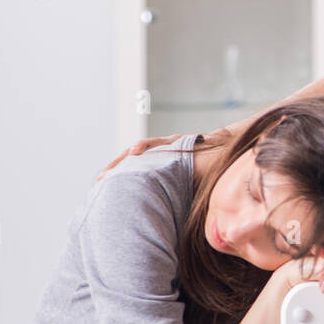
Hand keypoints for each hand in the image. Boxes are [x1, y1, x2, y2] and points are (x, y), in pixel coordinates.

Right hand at [95, 125, 235, 180]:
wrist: (205, 146)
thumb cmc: (207, 147)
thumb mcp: (209, 144)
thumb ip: (213, 140)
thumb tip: (223, 133)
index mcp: (169, 143)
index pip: (153, 143)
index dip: (143, 146)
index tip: (134, 150)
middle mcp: (156, 148)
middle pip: (133, 153)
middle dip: (118, 163)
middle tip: (104, 175)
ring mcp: (151, 158)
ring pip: (129, 163)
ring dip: (115, 172)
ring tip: (100, 182)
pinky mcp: (149, 167)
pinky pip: (132, 172)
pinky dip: (121, 178)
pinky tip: (109, 190)